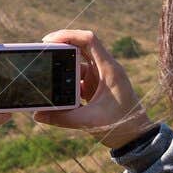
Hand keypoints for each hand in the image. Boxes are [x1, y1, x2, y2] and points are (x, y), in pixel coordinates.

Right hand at [33, 29, 153, 148]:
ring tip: (48, 79)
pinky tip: (59, 95)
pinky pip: (78, 79)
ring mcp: (101, 78)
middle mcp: (105, 69)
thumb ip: (62, 118)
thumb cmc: (120, 126)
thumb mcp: (89, 122)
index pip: (89, 40)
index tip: (48, 40)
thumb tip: (37, 115)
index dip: (68, 35)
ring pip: (77, 65)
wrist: (136, 137)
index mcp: (109, 69)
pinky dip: (67, 84)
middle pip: (81, 48)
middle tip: (43, 55)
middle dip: (61, 49)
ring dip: (63, 71)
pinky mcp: (97, 87)